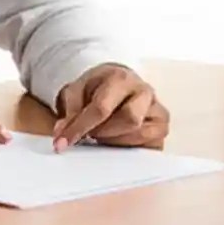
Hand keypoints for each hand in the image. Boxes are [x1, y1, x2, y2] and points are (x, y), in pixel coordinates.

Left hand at [52, 64, 169, 150]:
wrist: (117, 82)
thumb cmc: (97, 87)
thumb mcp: (77, 91)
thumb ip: (69, 111)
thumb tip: (61, 135)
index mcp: (121, 78)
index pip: (102, 107)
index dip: (80, 127)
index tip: (62, 142)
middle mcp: (144, 91)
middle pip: (128, 120)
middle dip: (104, 132)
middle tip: (90, 134)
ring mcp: (158, 109)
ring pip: (140, 134)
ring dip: (116, 140)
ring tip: (102, 134)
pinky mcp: (162, 127)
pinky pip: (150, 145)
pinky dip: (130, 146)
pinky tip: (117, 140)